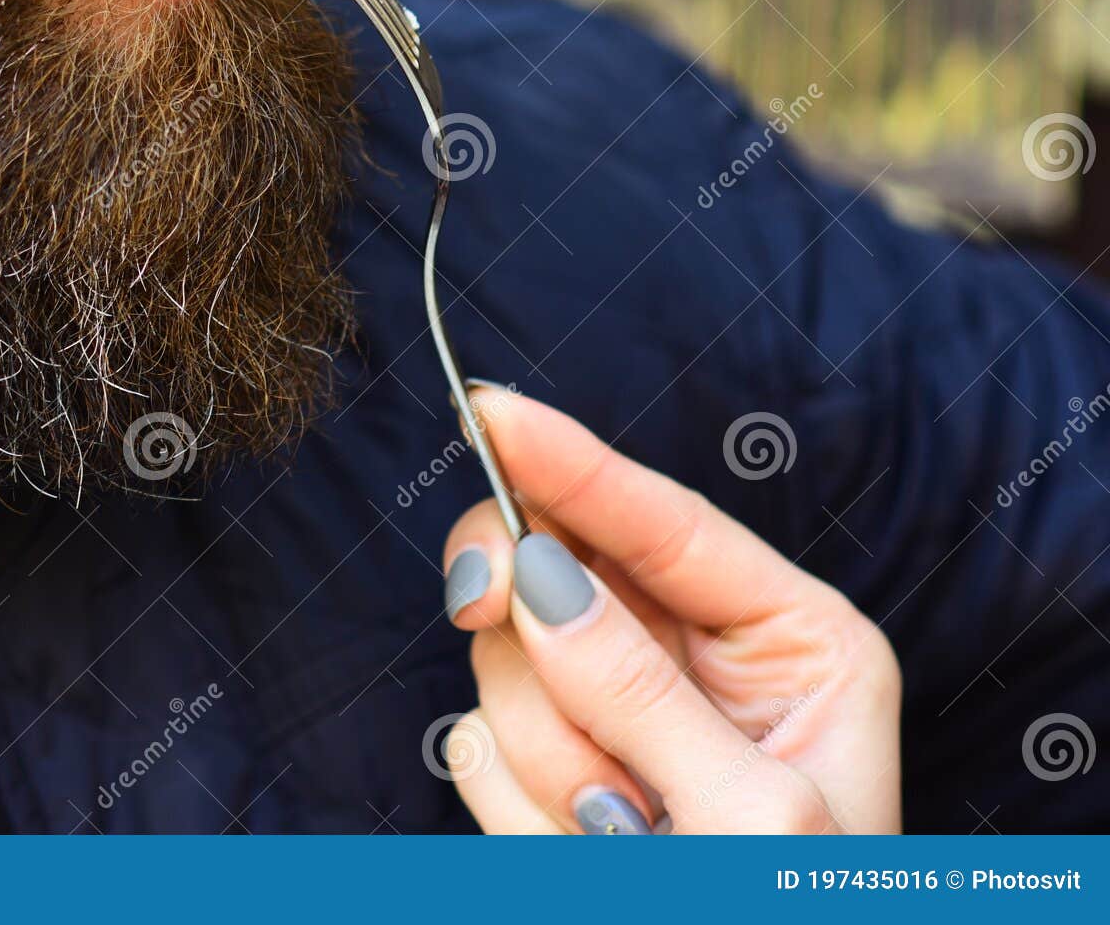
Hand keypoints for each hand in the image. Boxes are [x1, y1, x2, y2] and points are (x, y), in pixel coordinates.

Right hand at [441, 384, 900, 833]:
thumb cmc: (799, 922)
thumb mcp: (753, 819)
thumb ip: (640, 692)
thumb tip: (534, 577)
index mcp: (785, 639)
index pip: (658, 518)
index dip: (566, 459)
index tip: (487, 409)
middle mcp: (694, 663)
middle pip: (556, 575)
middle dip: (527, 614)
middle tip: (483, 607)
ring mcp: (618, 717)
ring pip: (507, 668)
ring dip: (550, 758)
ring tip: (627, 838)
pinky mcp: (560, 772)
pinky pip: (482, 750)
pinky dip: (523, 811)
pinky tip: (595, 854)